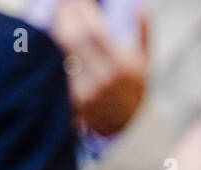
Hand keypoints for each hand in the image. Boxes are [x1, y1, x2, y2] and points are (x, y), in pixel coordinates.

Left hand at [52, 0, 148, 136]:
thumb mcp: (145, 61)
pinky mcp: (74, 100)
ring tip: (58, 19)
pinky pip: (60, 69)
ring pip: (62, 52)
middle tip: (62, 5)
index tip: (78, 2)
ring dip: (57, 31)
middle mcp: (104, 78)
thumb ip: (144, 33)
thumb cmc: (136, 87)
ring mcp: (87, 90)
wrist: (129, 127)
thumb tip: (141, 6)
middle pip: (74, 38)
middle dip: (65, 16)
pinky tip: (55, 40)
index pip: (94, 30)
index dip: (82, 11)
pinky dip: (55, 51)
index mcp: (123, 66)